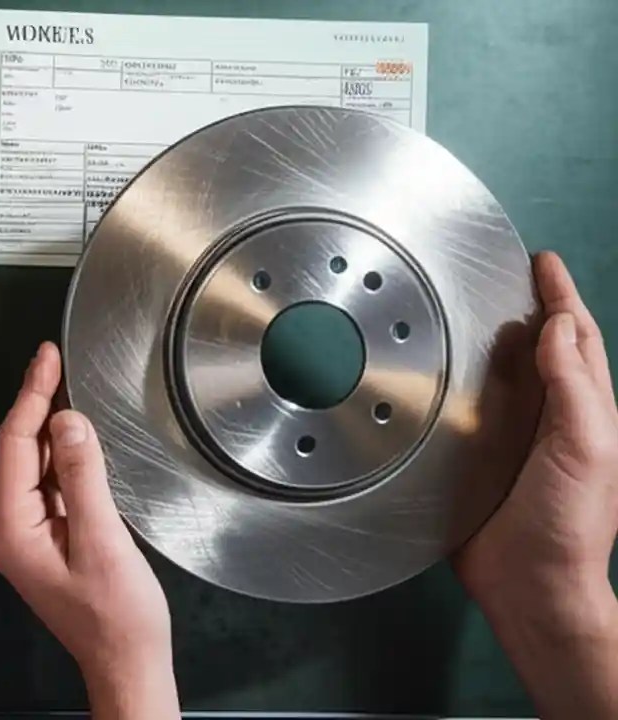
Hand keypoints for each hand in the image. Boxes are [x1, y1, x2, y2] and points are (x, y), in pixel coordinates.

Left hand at [0, 342, 177, 718]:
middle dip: (36, 402)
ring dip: (49, 426)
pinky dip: (61, 455)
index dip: (31, 396)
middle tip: (54, 358)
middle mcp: (8, 530)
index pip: (14, 446)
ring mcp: (24, 535)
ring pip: (32, 465)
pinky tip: (74, 434)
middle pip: (16, 450)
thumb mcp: (103, 542)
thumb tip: (69, 422)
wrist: (125, 664)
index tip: (47, 358)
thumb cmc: (116, 617)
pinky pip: (48, 484)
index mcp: (11, 530)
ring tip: (64, 382)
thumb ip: (84, 478)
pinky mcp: (44, 539)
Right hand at [455, 252, 617, 717]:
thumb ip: (574, 390)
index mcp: (584, 411)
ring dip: (491, 343)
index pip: (575, 339)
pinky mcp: (477, 462)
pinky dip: (457, 386)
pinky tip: (437, 377)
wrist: (531, 587)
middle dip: (529, 308)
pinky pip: (467, 412)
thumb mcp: (584, 449)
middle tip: (505, 276)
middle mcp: (550, 419)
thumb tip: (556, 328)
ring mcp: (513, 441)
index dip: (560, 297)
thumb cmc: (567, 524)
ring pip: (503, 378)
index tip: (542, 262)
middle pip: (541, 350)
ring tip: (469, 313)